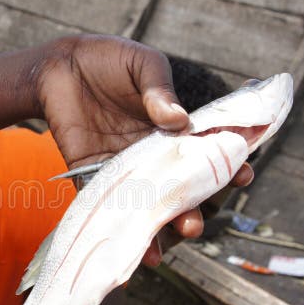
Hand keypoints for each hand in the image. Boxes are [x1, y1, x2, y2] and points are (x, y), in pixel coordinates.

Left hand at [35, 35, 252, 265]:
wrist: (60, 65)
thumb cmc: (109, 60)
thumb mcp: (142, 65)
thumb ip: (159, 89)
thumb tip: (179, 120)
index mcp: (173, 129)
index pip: (205, 153)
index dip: (227, 166)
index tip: (243, 175)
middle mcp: (152, 155)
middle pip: (179, 189)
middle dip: (192, 209)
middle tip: (195, 222)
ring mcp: (124, 168)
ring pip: (147, 204)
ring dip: (162, 226)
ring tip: (171, 238)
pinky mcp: (91, 174)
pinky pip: (106, 204)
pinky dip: (119, 225)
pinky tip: (134, 244)